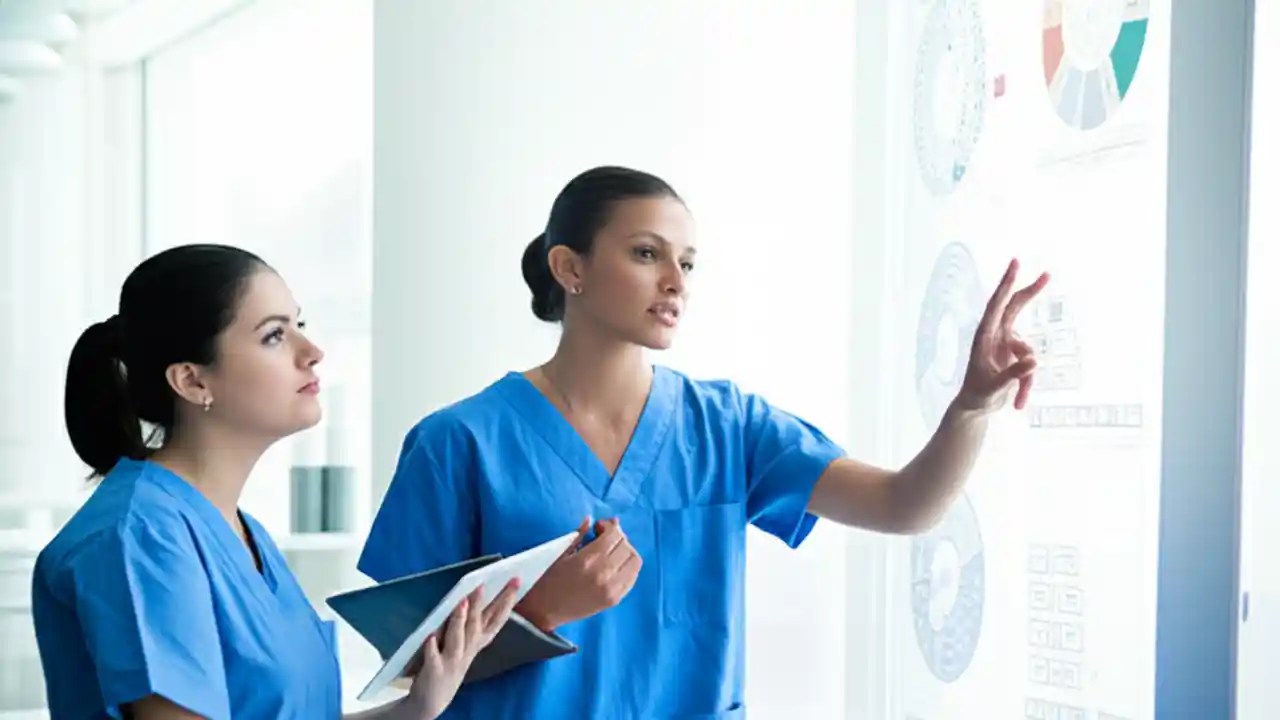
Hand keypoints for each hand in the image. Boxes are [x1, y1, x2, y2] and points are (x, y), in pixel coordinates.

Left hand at [402, 580, 519, 719]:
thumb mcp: (467, 645)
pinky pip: (433, 658)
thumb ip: (471, 623)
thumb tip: (475, 594)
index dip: (507, 600)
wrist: (433, 700)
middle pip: (478, 624)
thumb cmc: (450, 664)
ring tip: (462, 603)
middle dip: (483, 604)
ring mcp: (452, 660)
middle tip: (484, 585)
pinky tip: (429, 637)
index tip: (515, 581)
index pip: (496, 618)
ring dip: (460, 621)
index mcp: (478, 642)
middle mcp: (468, 650)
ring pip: (458, 639)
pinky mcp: (435, 671)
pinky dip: (432, 648)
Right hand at [515, 517, 642, 631]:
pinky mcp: (615, 599)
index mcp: (588, 560)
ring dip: (626, 550)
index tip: (599, 527)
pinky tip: (616, 564)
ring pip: (634, 560)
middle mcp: (604, 573)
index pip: (613, 535)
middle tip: (605, 536)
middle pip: (625, 545)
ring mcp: (612, 588)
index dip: (609, 526)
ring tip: (613, 550)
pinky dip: (628, 566)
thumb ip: (580, 535)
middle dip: (617, 536)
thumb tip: (592, 519)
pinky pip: (632, 577)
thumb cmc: (548, 580)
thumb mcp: (561, 553)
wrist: (545, 612)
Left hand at [955, 258, 1049, 413]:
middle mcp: (994, 336)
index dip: (1006, 284)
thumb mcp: (993, 388)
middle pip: (1015, 308)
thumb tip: (1033, 361)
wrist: (974, 409)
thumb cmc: (977, 396)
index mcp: (984, 337)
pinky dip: (1026, 386)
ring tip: (1017, 401)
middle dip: (1030, 292)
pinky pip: (1029, 367)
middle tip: (1047, 274)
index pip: (996, 305)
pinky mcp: (1014, 357)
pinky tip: (1018, 405)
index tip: (1016, 264)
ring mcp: (1005, 346)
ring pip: (1028, 352)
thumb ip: (1012, 375)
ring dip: (1027, 378)